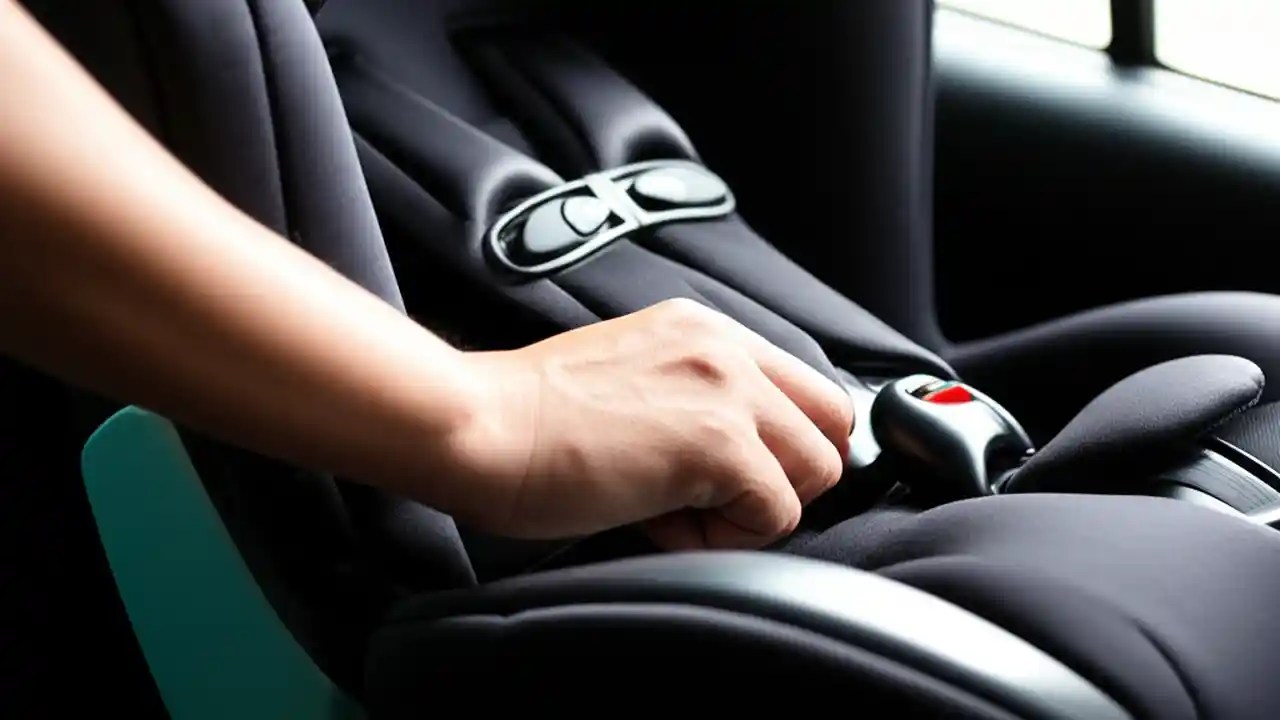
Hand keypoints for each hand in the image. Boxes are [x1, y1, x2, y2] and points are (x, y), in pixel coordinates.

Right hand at [456, 299, 853, 549]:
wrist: (477, 426)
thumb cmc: (528, 419)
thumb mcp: (629, 382)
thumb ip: (691, 402)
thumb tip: (734, 466)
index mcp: (703, 330)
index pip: (804, 388)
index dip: (777, 446)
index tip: (722, 476)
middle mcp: (726, 348)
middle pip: (832, 425)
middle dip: (786, 476)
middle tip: (712, 498)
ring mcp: (728, 392)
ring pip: (818, 471)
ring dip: (756, 508)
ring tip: (677, 508)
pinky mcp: (720, 444)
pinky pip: (779, 515)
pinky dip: (730, 537)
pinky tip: (661, 519)